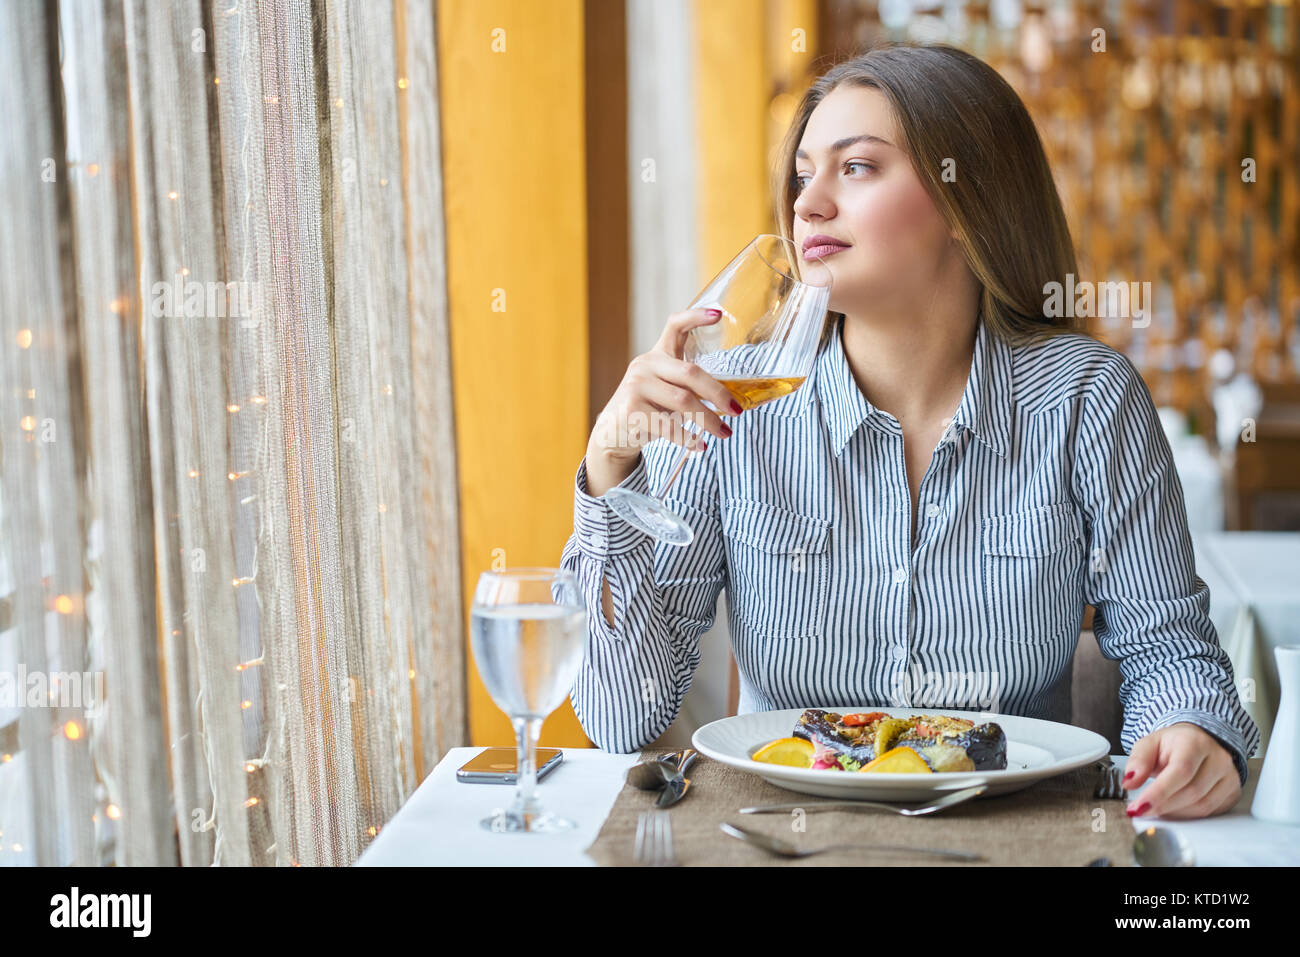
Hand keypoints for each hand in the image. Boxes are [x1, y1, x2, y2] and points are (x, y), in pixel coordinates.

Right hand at [588, 308, 740, 466]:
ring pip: (684, 402)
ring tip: (724, 432)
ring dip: (709, 420)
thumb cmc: (648, 409)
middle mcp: (645, 365)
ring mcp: (636, 386)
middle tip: (736, 410)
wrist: (613, 432)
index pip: (675, 326)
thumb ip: (688, 386)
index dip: (696, 316)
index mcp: (657, 355)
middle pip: (691, 373)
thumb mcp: (665, 389)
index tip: (717, 314)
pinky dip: (689, 438)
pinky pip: (670, 426)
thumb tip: (730, 400)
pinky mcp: (632, 410)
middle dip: (718, 393)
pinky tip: (700, 445)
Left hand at [1122, 722, 1240, 819]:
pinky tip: (1174, 809)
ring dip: (1175, 812)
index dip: (1159, 793)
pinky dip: (1189, 815)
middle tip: (1141, 810)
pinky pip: (1211, 812)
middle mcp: (1218, 759)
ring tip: (1155, 808)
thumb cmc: (1173, 744)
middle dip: (1163, 805)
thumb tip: (1129, 782)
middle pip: (1192, 792)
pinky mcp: (1232, 792)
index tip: (1139, 807)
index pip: (1180, 771)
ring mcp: (1229, 776)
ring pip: (1203, 806)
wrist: (1199, 740)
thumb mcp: (1149, 744)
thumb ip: (1138, 761)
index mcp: (1195, 742)